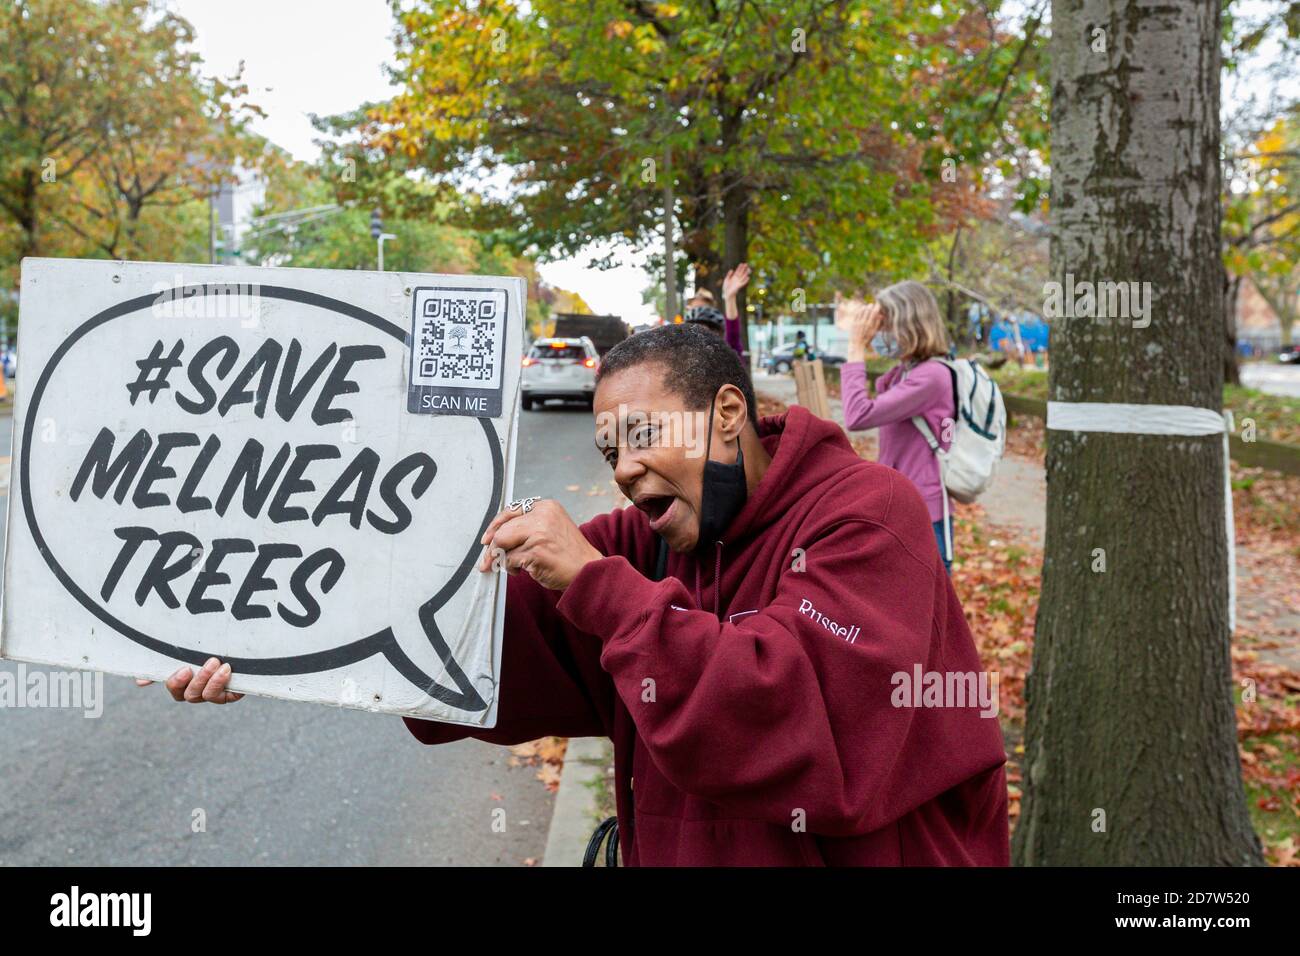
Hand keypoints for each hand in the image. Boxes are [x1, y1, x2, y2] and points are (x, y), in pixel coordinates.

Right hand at [135, 657, 243, 703]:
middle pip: (190, 695)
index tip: (184, 670)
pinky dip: (226, 684)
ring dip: (213, 681)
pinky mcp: (231, 694)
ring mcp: (214, 695)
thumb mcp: (188, 652)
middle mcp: (198, 691)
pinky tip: (229, 671)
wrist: (240, 648)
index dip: (176, 683)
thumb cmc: (209, 648)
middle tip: (211, 661)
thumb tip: (139, 682)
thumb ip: (166, 662)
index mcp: (184, 683)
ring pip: (208, 696)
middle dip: (199, 680)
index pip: (175, 689)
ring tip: (222, 665)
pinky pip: (227, 696)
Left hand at [478, 498, 602, 590]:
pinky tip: (523, 570)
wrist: (589, 570)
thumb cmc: (569, 554)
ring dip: (505, 560)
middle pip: (503, 529)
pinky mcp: (536, 551)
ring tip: (516, 567)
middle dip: (492, 548)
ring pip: (504, 546)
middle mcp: (542, 516)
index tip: (487, 539)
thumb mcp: (551, 529)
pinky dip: (512, 568)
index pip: (511, 511)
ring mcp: (539, 533)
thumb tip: (496, 535)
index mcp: (546, 507)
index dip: (495, 525)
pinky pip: (510, 560)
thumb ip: (528, 526)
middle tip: (487, 561)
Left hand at [722, 263, 750, 300]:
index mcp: (734, 277)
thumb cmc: (726, 287)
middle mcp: (737, 279)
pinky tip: (748, 277)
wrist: (726, 294)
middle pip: (741, 272)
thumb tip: (732, 270)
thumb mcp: (726, 280)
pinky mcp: (739, 286)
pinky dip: (745, 280)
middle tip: (746, 264)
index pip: (737, 271)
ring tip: (748, 269)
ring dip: (746, 273)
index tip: (742, 263)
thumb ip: (729, 275)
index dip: (739, 267)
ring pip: (743, 276)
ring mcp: (738, 282)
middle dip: (743, 268)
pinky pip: (743, 283)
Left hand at [837, 296, 878, 358]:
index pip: (874, 312)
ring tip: (867, 306)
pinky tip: (861, 309)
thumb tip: (881, 316)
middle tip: (872, 305)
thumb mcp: (874, 332)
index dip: (877, 307)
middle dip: (871, 306)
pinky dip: (859, 310)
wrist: (857, 344)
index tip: (878, 305)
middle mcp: (864, 322)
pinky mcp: (853, 322)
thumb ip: (877, 323)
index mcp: (870, 325)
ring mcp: (857, 322)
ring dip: (865, 307)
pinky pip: (856, 313)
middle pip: (868, 310)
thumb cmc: (867, 338)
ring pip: (862, 311)